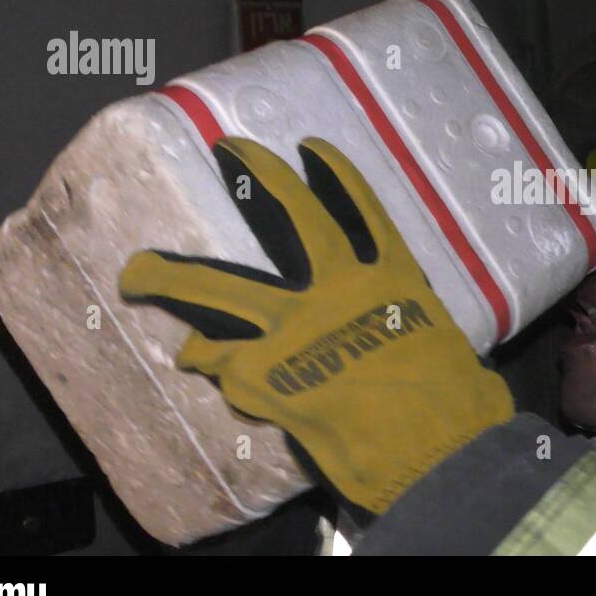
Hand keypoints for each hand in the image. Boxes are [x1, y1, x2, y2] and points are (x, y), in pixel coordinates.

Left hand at [119, 136, 514, 513]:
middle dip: (257, 179)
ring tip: (139, 270)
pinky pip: (223, 358)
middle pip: (289, 220)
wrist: (435, 448)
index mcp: (395, 279)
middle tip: (228, 152)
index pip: (362, 212)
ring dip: (173, 277)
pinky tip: (195, 357)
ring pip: (222, 288)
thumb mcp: (437, 345)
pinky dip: (209, 357)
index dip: (336, 176)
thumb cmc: (456, 405)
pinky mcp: (268, 372)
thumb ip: (401, 327)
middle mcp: (342, 288)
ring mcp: (298, 326)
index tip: (309, 147)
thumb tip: (382, 337)